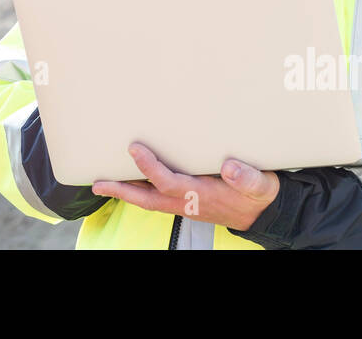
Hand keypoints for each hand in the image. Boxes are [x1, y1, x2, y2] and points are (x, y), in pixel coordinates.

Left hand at [91, 142, 280, 229]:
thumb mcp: (260, 184)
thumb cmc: (259, 194)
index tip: (134, 148)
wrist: (264, 213)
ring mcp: (185, 205)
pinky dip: (140, 192)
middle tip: (97, 184)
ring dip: (126, 192)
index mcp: (201, 194)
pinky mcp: (186, 203)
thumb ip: (247, 177)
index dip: (149, 167)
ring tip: (104, 184)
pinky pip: (157, 199)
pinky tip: (133, 183)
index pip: (168, 182)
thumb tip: (231, 168)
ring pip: (149, 201)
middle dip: (121, 191)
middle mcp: (188, 202)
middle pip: (148, 199)